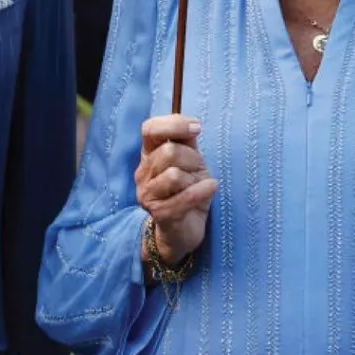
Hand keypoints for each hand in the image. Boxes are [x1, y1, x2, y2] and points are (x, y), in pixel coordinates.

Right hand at [136, 115, 217, 267]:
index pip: (149, 129)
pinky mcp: (159, 214)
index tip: (197, 128)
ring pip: (174, 175)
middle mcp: (143, 172)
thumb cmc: (188, 190)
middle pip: (168, 151)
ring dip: (196, 178)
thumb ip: (187, 142)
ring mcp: (148, 194)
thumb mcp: (190, 161)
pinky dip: (202, 191)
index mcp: (149, 154)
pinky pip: (183, 198)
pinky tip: (211, 188)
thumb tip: (192, 124)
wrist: (184, 229)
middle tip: (200, 169)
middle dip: (193, 158)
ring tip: (201, 184)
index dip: (173, 124)